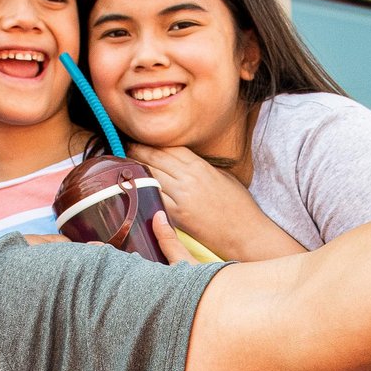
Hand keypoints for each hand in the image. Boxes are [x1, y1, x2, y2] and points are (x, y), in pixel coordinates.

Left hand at [130, 145, 303, 260]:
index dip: (153, 142)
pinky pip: (154, 197)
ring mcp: (182, 196)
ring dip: (136, 169)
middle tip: (125, 147)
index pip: (170, 147)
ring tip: (124, 165)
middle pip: (157, 158)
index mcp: (200, 166)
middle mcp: (189, 178)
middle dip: (139, 150)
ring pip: (151, 175)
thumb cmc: (238, 206)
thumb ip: (202, 168)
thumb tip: (184, 162)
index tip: (141, 139)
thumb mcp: (223, 177)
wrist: (246, 232)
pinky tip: (132, 187)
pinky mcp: (178, 215)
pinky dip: (142, 190)